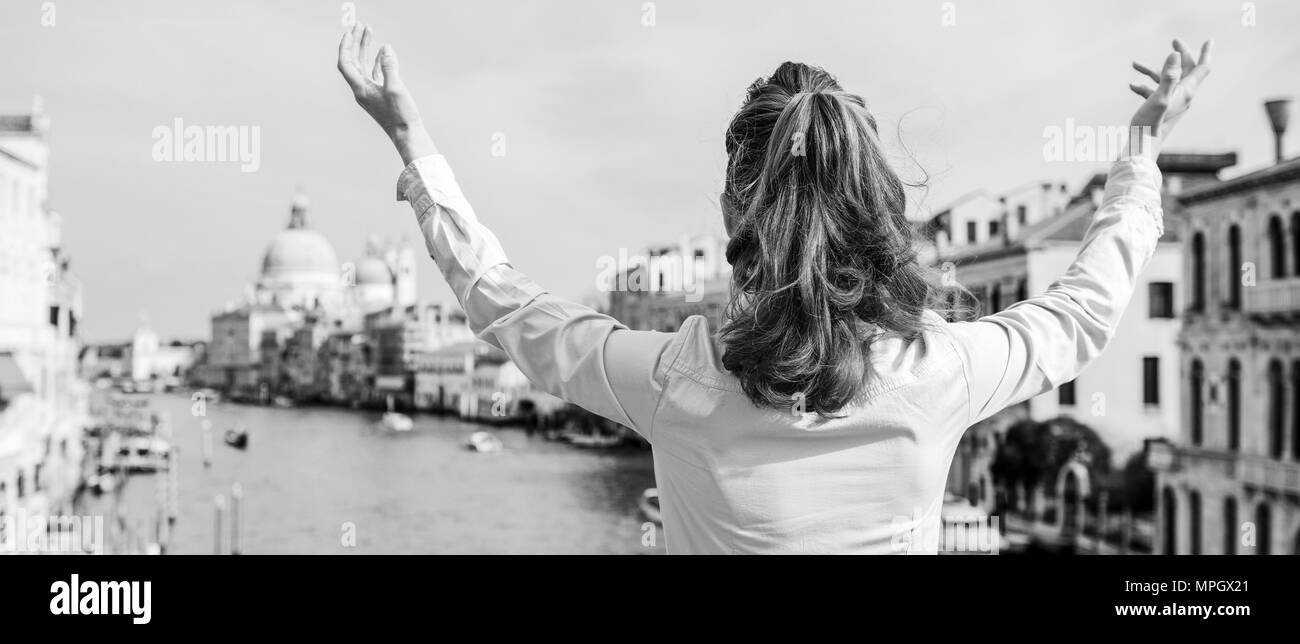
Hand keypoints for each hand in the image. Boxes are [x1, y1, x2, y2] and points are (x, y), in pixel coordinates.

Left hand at [337, 23, 436, 163]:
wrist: (407, 136)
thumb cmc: (401, 116)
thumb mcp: (396, 88)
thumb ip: (389, 66)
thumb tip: (385, 48)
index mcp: (360, 89)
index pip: (346, 63)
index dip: (346, 46)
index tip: (351, 31)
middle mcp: (361, 90)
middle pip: (353, 62)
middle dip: (356, 42)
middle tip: (361, 26)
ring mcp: (370, 93)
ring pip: (363, 66)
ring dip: (364, 49)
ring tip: (369, 32)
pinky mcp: (380, 96)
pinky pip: (373, 74)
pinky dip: (375, 61)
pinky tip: (382, 53)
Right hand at [1128, 39, 1212, 139]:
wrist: (1142, 147)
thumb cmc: (1150, 124)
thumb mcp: (1159, 97)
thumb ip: (1168, 76)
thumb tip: (1174, 54)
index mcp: (1186, 92)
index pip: (1202, 68)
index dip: (1205, 53)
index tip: (1209, 40)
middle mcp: (1183, 96)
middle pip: (1188, 70)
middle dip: (1181, 55)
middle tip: (1174, 41)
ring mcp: (1172, 103)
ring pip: (1167, 80)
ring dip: (1152, 71)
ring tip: (1135, 65)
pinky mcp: (1161, 110)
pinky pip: (1156, 92)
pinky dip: (1145, 86)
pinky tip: (1132, 86)